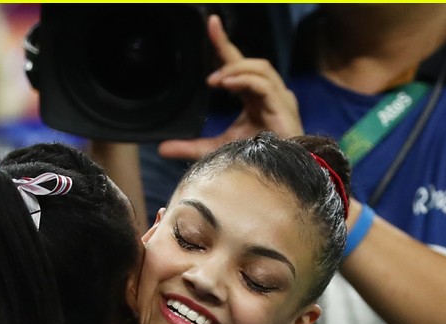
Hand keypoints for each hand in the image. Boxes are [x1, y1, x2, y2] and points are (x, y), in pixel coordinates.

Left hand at [157, 14, 302, 160]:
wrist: (276, 178)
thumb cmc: (254, 162)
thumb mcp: (215, 150)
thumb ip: (190, 147)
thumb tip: (162, 148)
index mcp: (254, 97)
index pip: (237, 65)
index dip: (224, 45)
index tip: (211, 24)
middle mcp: (268, 93)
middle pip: (249, 61)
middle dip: (228, 47)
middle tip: (210, 34)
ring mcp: (278, 98)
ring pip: (258, 68)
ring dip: (235, 69)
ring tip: (214, 80)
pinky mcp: (283, 107)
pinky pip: (264, 84)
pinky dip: (246, 81)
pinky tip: (228, 85)